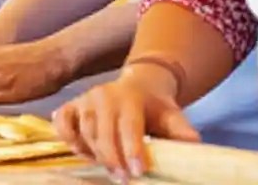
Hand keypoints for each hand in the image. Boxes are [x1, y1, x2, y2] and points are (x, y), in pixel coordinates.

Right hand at [52, 67, 199, 181]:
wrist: (139, 83)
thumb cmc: (155, 106)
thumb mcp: (171, 115)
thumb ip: (181, 130)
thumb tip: (194, 144)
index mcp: (129, 97)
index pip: (129, 126)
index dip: (132, 151)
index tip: (138, 172)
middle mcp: (103, 95)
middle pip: (103, 132)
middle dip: (112, 159)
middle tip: (123, 180)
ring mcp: (84, 99)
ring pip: (84, 131)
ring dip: (94, 154)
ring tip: (110, 170)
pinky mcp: (71, 105)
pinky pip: (62, 124)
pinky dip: (68, 139)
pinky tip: (82, 152)